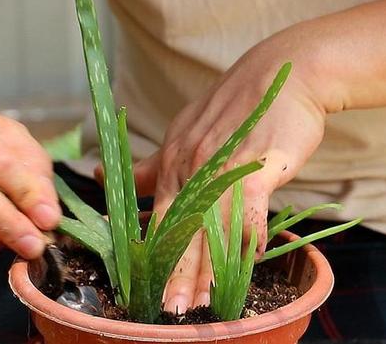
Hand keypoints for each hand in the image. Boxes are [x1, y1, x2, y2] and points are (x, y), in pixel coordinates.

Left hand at [135, 30, 328, 313]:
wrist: (281, 74)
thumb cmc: (237, 108)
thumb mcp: (185, 132)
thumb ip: (153, 164)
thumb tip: (104, 176)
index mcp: (175, 163)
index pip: (161, 219)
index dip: (156, 258)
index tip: (148, 291)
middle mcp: (193, 168)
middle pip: (182, 230)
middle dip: (177, 275)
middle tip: (171, 312)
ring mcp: (223, 167)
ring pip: (213, 228)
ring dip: (209, 269)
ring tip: (203, 304)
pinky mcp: (256, 165)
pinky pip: (250, 208)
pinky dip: (249, 235)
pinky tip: (249, 260)